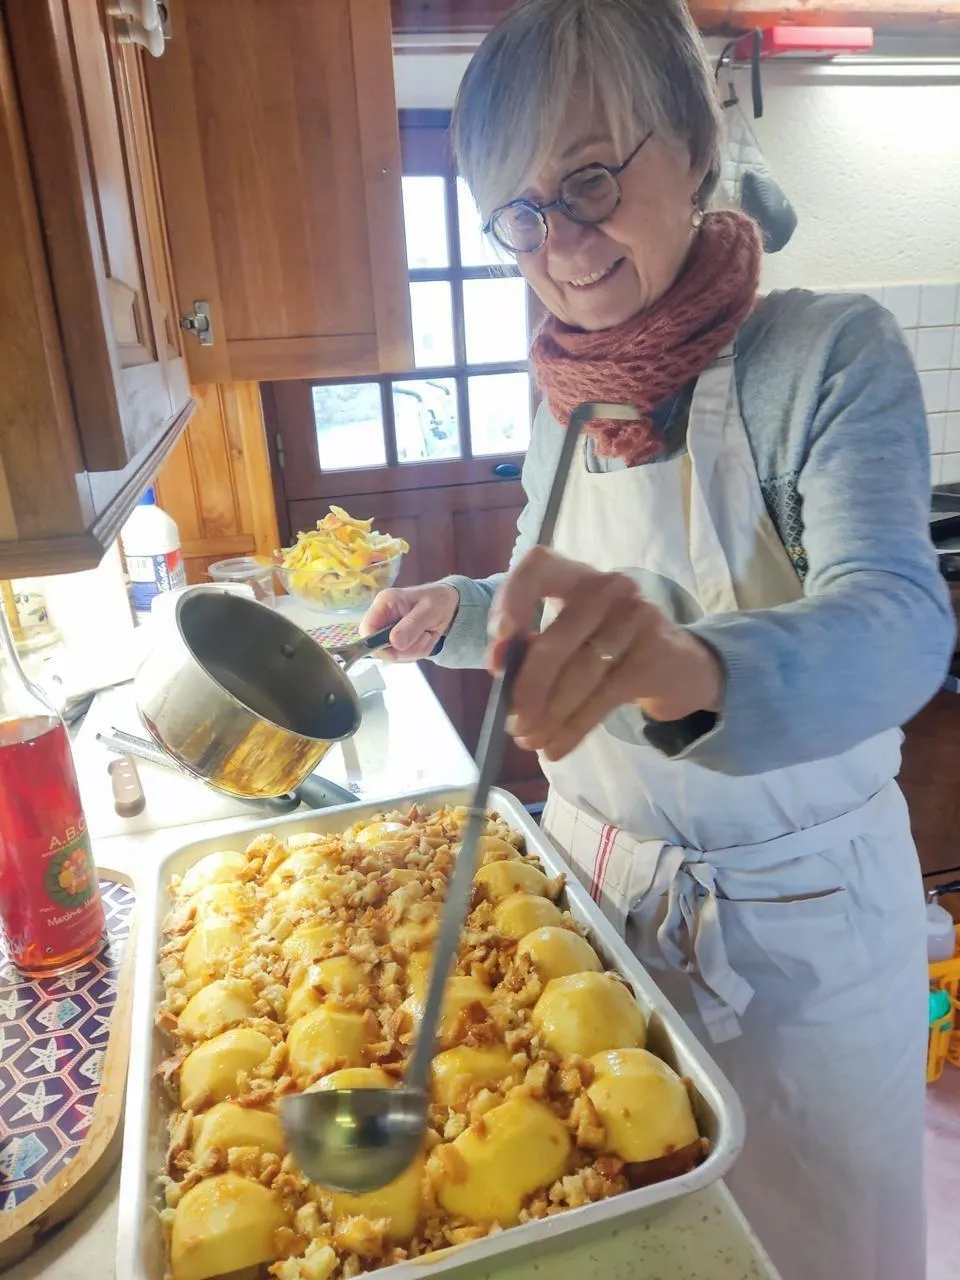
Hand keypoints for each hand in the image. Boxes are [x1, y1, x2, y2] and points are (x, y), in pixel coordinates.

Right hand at [359, 583, 459, 661]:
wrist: (448, 605)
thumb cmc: (437, 601)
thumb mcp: (429, 610)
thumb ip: (412, 626)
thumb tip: (395, 643)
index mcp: (384, 603)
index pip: (366, 629)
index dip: (377, 644)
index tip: (399, 646)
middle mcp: (381, 619)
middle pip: (378, 648)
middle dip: (404, 649)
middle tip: (425, 636)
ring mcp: (387, 632)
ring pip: (393, 655)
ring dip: (414, 650)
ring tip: (427, 634)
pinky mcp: (395, 643)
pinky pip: (403, 657)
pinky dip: (417, 652)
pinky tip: (424, 639)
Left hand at [488, 548, 722, 760]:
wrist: (683, 667)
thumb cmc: (613, 650)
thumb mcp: (574, 637)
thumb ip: (535, 645)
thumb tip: (500, 669)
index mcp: (579, 576)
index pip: (538, 566)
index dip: (512, 599)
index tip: (498, 640)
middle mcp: (610, 589)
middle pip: (556, 640)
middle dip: (528, 688)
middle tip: (513, 722)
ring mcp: (637, 619)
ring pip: (579, 675)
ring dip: (548, 716)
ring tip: (530, 740)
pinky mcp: (654, 656)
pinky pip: (603, 699)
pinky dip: (573, 728)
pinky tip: (556, 748)